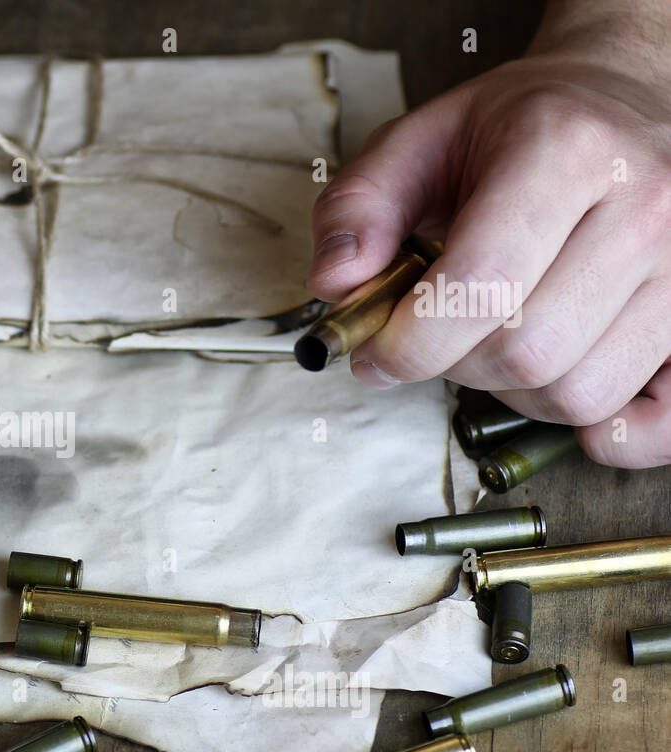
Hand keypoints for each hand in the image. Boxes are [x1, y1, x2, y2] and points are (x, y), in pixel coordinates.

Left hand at [307, 3, 670, 467]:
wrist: (624, 99)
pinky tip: (559, 384)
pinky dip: (604, 431)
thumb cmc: (518, 129)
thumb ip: (359, 207)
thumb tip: (334, 284)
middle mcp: (647, 206)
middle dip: (454, 366)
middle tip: (435, 338)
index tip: (374, 352)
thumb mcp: (419, 140)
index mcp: (566, 152)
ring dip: (513, 391)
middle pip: (527, 353)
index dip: (408, 343)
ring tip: (495, 340)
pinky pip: (657, 421)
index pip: (478, 288)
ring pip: (579, 392)